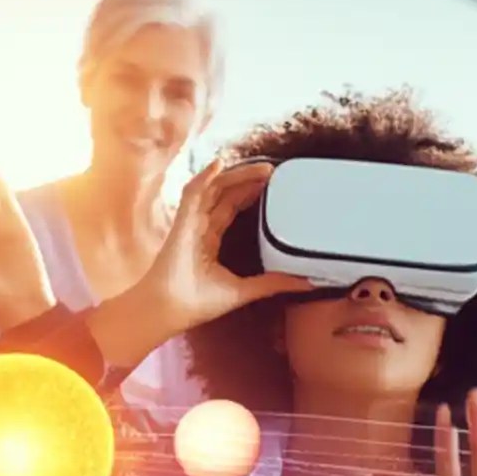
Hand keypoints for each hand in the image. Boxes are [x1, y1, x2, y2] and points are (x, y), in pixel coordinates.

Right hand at [88, 160, 313, 366]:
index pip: (231, 208)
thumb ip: (273, 283)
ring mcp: (190, 222)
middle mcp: (200, 227)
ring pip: (214, 189)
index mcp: (210, 241)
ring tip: (262, 169)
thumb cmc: (196, 303)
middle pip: (225, 194)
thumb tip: (307, 282)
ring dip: (236, 175)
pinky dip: (204, 178)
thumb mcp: (244, 290)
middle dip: (248, 180)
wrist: (168, 310)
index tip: (271, 186)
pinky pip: (192, 194)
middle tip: (273, 171)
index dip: (249, 194)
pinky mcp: (182, 222)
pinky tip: (218, 164)